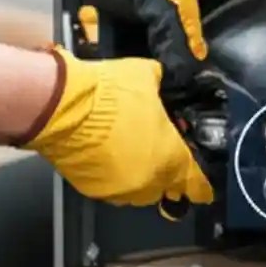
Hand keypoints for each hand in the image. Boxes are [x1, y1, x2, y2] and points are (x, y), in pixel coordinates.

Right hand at [16, 47, 212, 207]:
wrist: (62, 107)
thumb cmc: (109, 93)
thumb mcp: (145, 76)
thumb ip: (160, 85)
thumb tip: (160, 80)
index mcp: (169, 158)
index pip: (195, 184)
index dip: (201, 186)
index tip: (203, 189)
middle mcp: (147, 182)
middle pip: (163, 186)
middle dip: (162, 171)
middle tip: (155, 149)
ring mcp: (118, 190)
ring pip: (136, 189)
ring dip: (137, 175)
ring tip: (126, 149)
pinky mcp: (92, 190)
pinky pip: (109, 186)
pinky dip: (110, 173)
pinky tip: (103, 152)